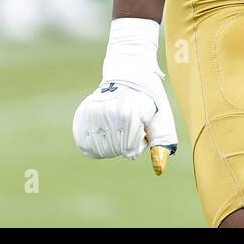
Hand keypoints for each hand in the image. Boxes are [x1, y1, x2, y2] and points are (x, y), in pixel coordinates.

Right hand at [72, 18, 177, 174]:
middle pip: (114, 150)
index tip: (142, 128)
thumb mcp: (160, 117)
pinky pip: (84, 145)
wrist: (128, 75)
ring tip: (118, 126)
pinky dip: (94, 145)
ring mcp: (92, 113)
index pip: (129, 150)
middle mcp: (108, 114)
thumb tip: (159, 169)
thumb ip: (161, 141)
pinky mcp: (82, 115)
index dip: (138, 144)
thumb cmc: (148, 99)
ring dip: (111, 145)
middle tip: (131, 125)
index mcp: (128, 114)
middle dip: (125, 144)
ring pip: (99, 150)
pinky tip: (104, 133)